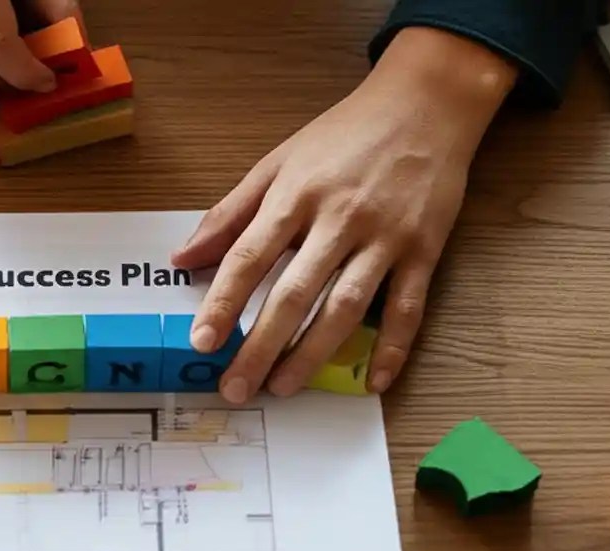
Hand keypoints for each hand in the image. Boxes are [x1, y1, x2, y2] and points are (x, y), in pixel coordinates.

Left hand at [172, 27, 518, 402]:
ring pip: (346, 307)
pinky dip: (394, 348)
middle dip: (260, 346)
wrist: (427, 103)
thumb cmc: (344, 135)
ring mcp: (385, 238)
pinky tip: (374, 382)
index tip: (201, 342)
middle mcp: (339, 219)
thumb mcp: (278, 162)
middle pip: (294, 293)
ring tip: (283, 388)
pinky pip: (408, 308)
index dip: (223, 302)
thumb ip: (229, 213)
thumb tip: (181, 259)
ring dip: (313, 353)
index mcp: (296, 195)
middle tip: (236, 389)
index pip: (250, 256)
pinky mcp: (425, 250)